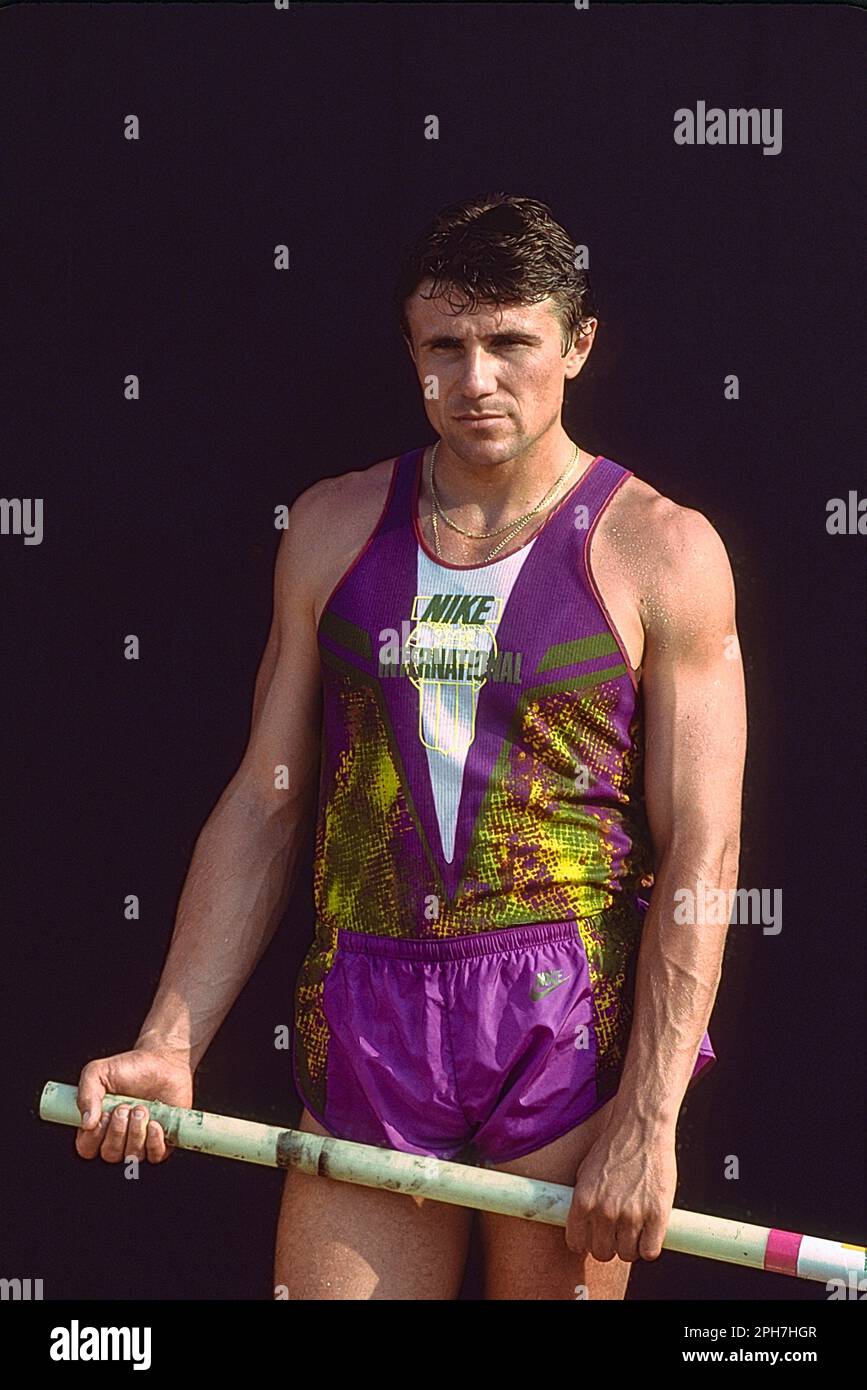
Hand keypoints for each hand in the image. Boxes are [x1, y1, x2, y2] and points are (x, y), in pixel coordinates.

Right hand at [74, 1048, 193, 1164]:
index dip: (94, 1136)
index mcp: (98, 1125)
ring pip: (132, 1156)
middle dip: (118, 1130)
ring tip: (141, 1108)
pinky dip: (153, 1141)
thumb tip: (86, 1122)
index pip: (86, 1148)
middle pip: (110, 1154)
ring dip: (136, 1132)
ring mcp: (139, 1142)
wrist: (164, 1062)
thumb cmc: (132, 1068)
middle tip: (125, 1107)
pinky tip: (154, 1123)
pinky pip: (155, 1155)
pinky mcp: (161, 1142)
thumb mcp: (99, 1072)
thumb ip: (86, 1094)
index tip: (104, 1114)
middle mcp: (118, 1137)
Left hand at [565, 1118, 676, 1262]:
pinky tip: (650, 1231)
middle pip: (602, 1253)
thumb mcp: (586, 1172)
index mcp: (583, 1201)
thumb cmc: (614, 1147)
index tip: (595, 1236)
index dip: (586, 1242)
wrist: (641, 1127)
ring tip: (635, 1227)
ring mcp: (631, 1215)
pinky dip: (650, 1246)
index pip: (577, 1243)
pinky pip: (650, 1252)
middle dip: (609, 1244)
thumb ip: (583, 1200)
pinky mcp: (657, 1215)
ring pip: (627, 1254)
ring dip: (631, 1245)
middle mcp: (604, 1212)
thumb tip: (581, 1225)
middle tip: (618, 1231)